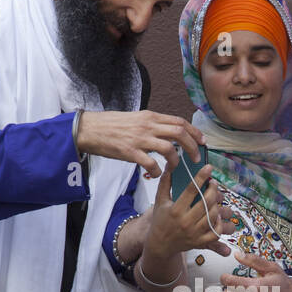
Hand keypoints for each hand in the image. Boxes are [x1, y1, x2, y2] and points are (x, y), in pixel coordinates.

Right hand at [75, 109, 202, 178]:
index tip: (202, 141)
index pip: (179, 121)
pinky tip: (156, 174)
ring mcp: (139, 139)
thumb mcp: (135, 119)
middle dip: (192, 147)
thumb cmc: (111, 125)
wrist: (89, 129)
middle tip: (196, 158)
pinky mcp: (130, 152)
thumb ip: (152, 125)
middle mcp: (147, 126)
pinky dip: (157, 171)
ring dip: (176, 161)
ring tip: (175, 168)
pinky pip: (151, 163)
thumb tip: (167, 133)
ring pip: (169, 148)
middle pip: (179, 133)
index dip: (194, 132)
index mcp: (150, 117)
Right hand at [146, 164, 232, 260]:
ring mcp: (194, 233)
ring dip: (217, 204)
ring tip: (214, 198)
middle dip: (213, 189)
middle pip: (206, 202)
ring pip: (213, 215)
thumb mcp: (159, 201)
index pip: (191, 190)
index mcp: (175, 210)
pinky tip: (216, 215)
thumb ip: (165, 182)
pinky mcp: (200, 242)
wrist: (159, 245)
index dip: (201, 177)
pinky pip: (216, 231)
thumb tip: (171, 164)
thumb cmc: (160, 220)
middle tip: (213, 183)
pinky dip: (219, 222)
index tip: (208, 167)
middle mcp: (185, 222)